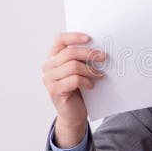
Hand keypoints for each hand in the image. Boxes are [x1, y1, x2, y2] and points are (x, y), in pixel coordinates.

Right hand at [42, 32, 105, 147]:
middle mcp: (48, 66)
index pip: (60, 39)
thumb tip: (99, 49)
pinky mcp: (55, 90)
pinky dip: (86, 81)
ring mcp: (49, 79)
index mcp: (53, 57)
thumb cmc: (78, 90)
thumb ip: (82, 59)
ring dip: (90, 70)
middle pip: (69, 53)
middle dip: (89, 54)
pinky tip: (91, 86)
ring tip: (100, 75)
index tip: (90, 38)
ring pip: (73, 66)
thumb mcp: (80, 71)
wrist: (73, 114)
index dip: (74, 36)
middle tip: (104, 57)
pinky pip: (74, 80)